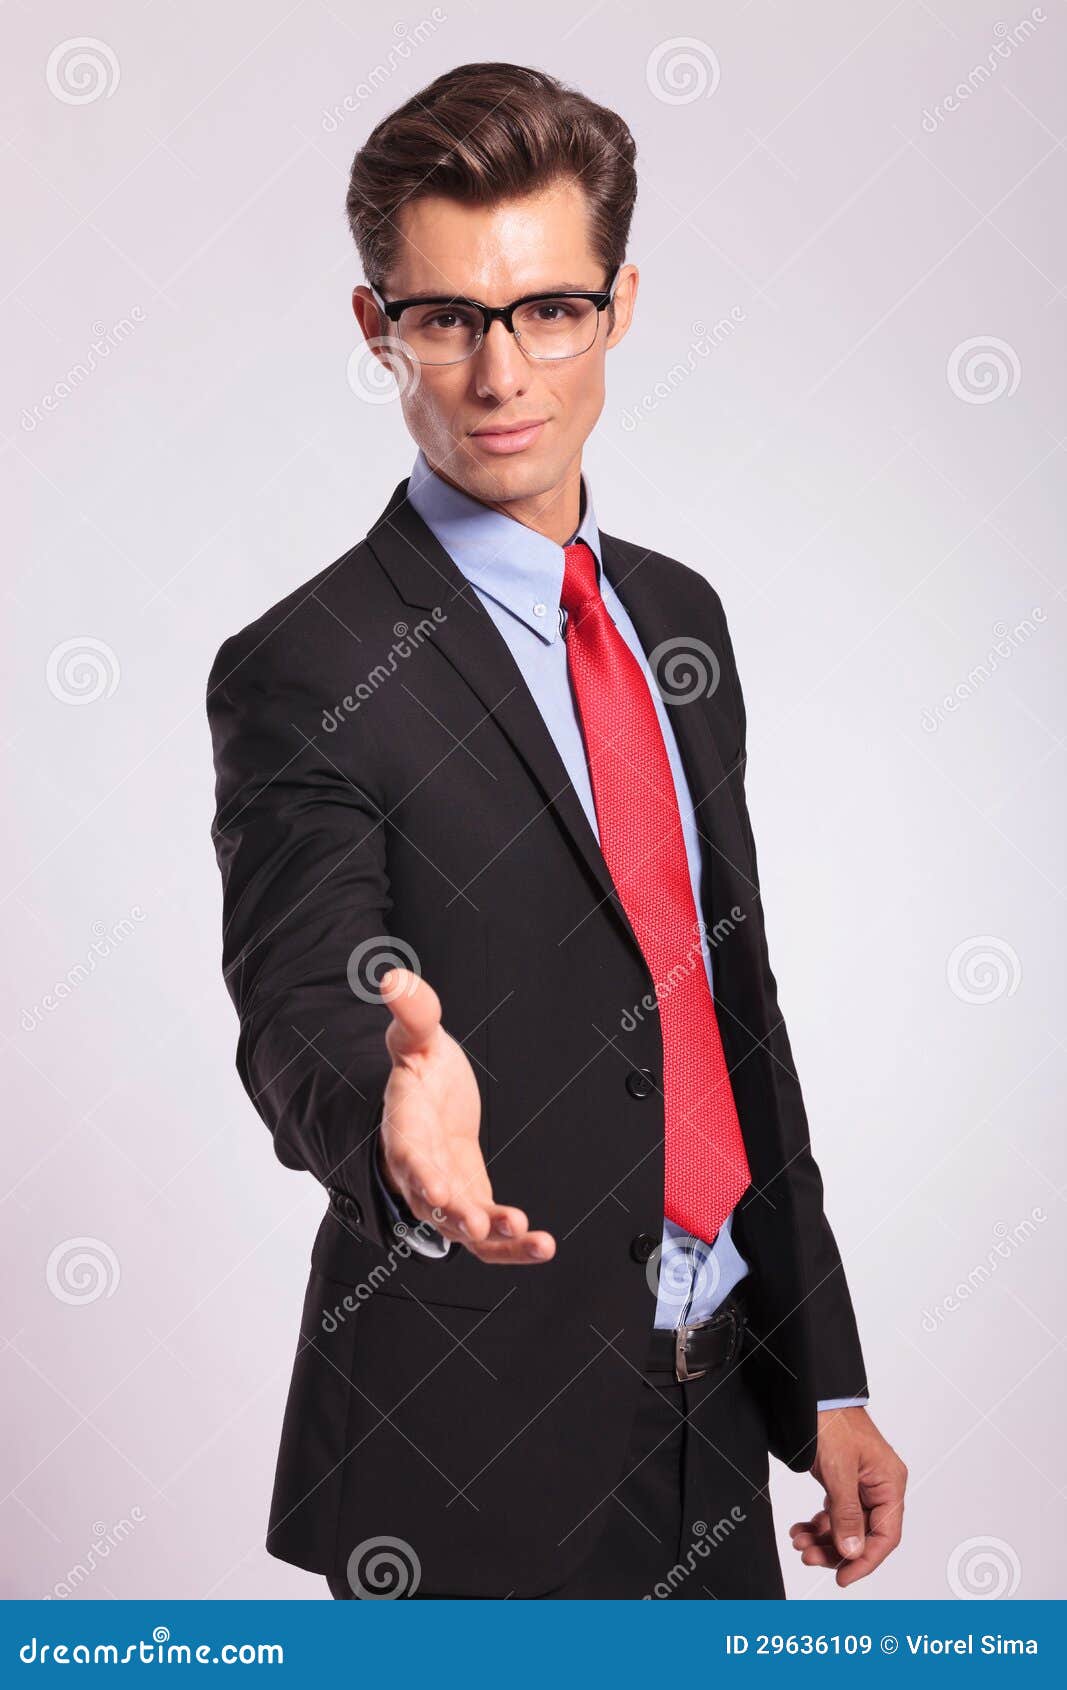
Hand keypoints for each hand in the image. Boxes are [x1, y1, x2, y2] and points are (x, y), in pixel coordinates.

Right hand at [378, 968, 556, 1265]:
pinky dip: (511, 1246)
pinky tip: (542, 1246)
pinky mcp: (469, 1204)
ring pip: (462, 1227)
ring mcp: (443, 1191)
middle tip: (481, 1226)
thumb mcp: (417, 1035)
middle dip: (454, 1215)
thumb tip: (393, 978)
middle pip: (430, 1200)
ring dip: (495, 1239)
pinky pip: (487, 1236)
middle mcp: (419, 1167)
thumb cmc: (420, 1068)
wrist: (431, 1097)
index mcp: (403, 1125)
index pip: (405, 1152)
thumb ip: (412, 1011)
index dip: (418, 1174)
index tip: (435, 1191)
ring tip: (534, 1240)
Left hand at [788, 1407, 906, 1586]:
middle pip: (864, 1534)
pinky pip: (835, 1512)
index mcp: (890, 1482)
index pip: (885, 1535)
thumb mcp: (839, 1470)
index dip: (865, 1560)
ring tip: (799, 1541)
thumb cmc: (831, 1420)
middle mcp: (879, 1485)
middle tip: (809, 1557)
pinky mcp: (843, 1480)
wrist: (810, 1393)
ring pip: (847, 1526)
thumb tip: (852, 1552)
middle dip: (836, 1550)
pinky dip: (818, 1523)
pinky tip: (801, 1529)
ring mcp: (861, 1483)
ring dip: (824, 1538)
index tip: (842, 1578)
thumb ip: (846, 1513)